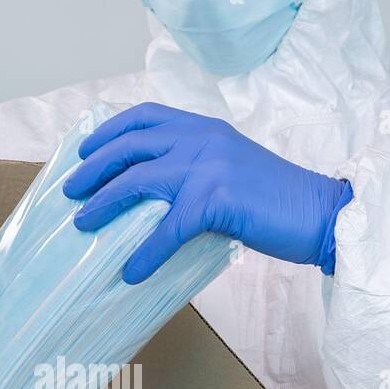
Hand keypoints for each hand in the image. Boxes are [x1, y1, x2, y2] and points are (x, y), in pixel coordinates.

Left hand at [64, 102, 352, 281]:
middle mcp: (202, 138)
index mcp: (205, 128)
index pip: (145, 117)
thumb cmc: (277, 200)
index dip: (109, 132)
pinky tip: (130, 271)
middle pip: (131, 145)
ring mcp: (208, 166)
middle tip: (70, 189)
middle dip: (94, 167)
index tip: (84, 150)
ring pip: (138, 180)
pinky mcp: (215, 199)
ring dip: (103, 203)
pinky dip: (145, 253)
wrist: (319, 213)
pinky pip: (166, 229)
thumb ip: (196, 171)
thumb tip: (154, 199)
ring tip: (82, 223)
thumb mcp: (231, 170)